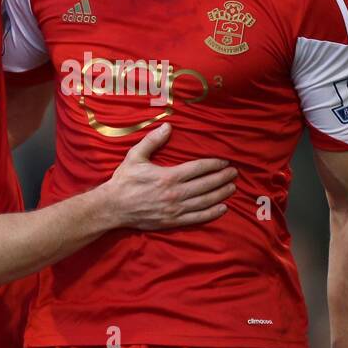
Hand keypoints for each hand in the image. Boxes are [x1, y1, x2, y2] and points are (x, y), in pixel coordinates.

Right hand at [102, 123, 236, 229]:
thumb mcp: (135, 156)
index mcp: (168, 176)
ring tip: (232, 187)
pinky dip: (212, 213)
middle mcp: (175, 193)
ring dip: (220, 194)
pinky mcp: (172, 221)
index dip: (213, 164)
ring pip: (204, 201)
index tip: (224, 162)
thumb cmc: (124, 180)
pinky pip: (197, 218)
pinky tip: (223, 208)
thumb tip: (168, 126)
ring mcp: (175, 209)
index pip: (197, 169)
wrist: (113, 207)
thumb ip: (152, 141)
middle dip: (222, 178)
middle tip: (234, 173)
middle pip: (205, 185)